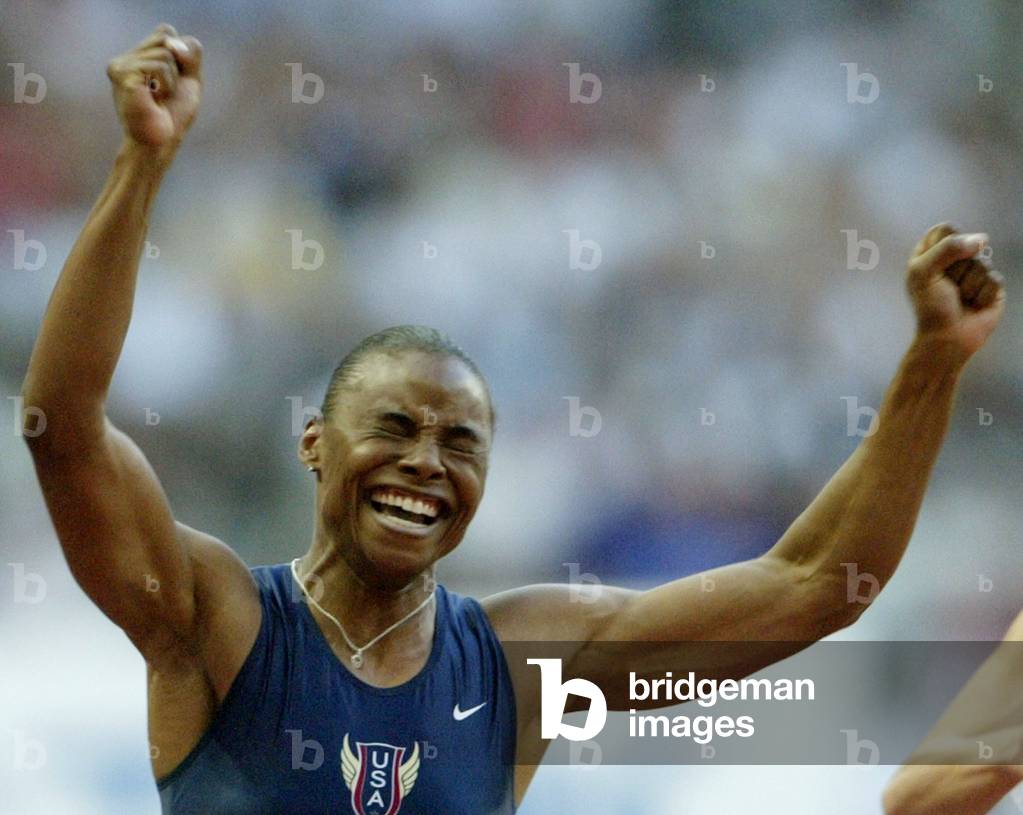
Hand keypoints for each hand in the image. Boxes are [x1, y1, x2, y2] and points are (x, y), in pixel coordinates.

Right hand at [106, 23, 202, 153]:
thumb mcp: (189, 79)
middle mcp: (123, 59)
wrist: (162, 142)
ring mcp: (120, 65)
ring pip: (166, 52)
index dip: (181, 56)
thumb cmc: (173, 115)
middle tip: (166, 91)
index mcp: (135, 58)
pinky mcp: (123, 75)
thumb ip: (190, 53)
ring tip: (159, 97)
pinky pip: (161, 65)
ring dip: (173, 79)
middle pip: (166, 36)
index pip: (166, 32)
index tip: (173, 82)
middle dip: (178, 66)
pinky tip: (155, 99)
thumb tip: (173, 43)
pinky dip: (168, 84)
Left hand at [906, 222, 1005, 359]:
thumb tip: (981, 239)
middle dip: (956, 268)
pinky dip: (982, 294)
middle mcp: (954, 260)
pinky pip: (994, 278)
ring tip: (960, 298)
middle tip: (947, 287)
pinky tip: (974, 304)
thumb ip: (948, 248)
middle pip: (967, 244)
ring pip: (982, 262)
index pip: (945, 229)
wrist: (948, 338)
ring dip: (969, 284)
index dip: (945, 244)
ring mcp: (975, 271)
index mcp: (931, 253)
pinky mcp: (992, 285)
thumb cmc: (931, 307)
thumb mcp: (924, 272)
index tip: (937, 264)